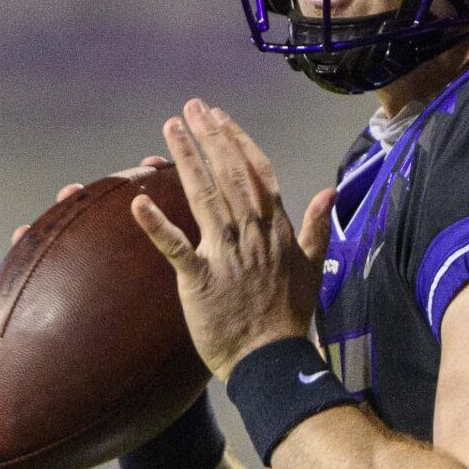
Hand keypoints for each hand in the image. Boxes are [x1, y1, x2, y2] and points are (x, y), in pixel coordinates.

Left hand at [132, 99, 336, 379]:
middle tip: (192, 107)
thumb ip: (319, 228)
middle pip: (229, 175)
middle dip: (210, 138)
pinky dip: (157, 227)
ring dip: (187, 160)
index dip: (237, 141)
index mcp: (276, 230)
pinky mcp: (200, 280)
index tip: (220, 116)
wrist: (272, 361)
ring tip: (171, 128)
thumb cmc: (290, 318)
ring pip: (205, 198)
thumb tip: (330, 192)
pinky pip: (175, 249)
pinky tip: (138, 202)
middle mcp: (251, 234)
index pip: (256, 174)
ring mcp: (226, 255)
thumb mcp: (314, 268)